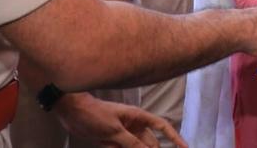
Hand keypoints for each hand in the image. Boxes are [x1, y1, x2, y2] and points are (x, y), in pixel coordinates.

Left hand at [55, 93, 187, 147]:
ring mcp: (123, 132)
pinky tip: (106, 143)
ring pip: (135, 147)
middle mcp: (133, 125)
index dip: (174, 137)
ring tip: (114, 144)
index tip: (185, 147)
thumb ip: (132, 143)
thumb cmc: (94, 114)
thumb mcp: (114, 130)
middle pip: (149, 142)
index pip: (162, 126)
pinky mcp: (112, 139)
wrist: (71, 112)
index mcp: (137, 117)